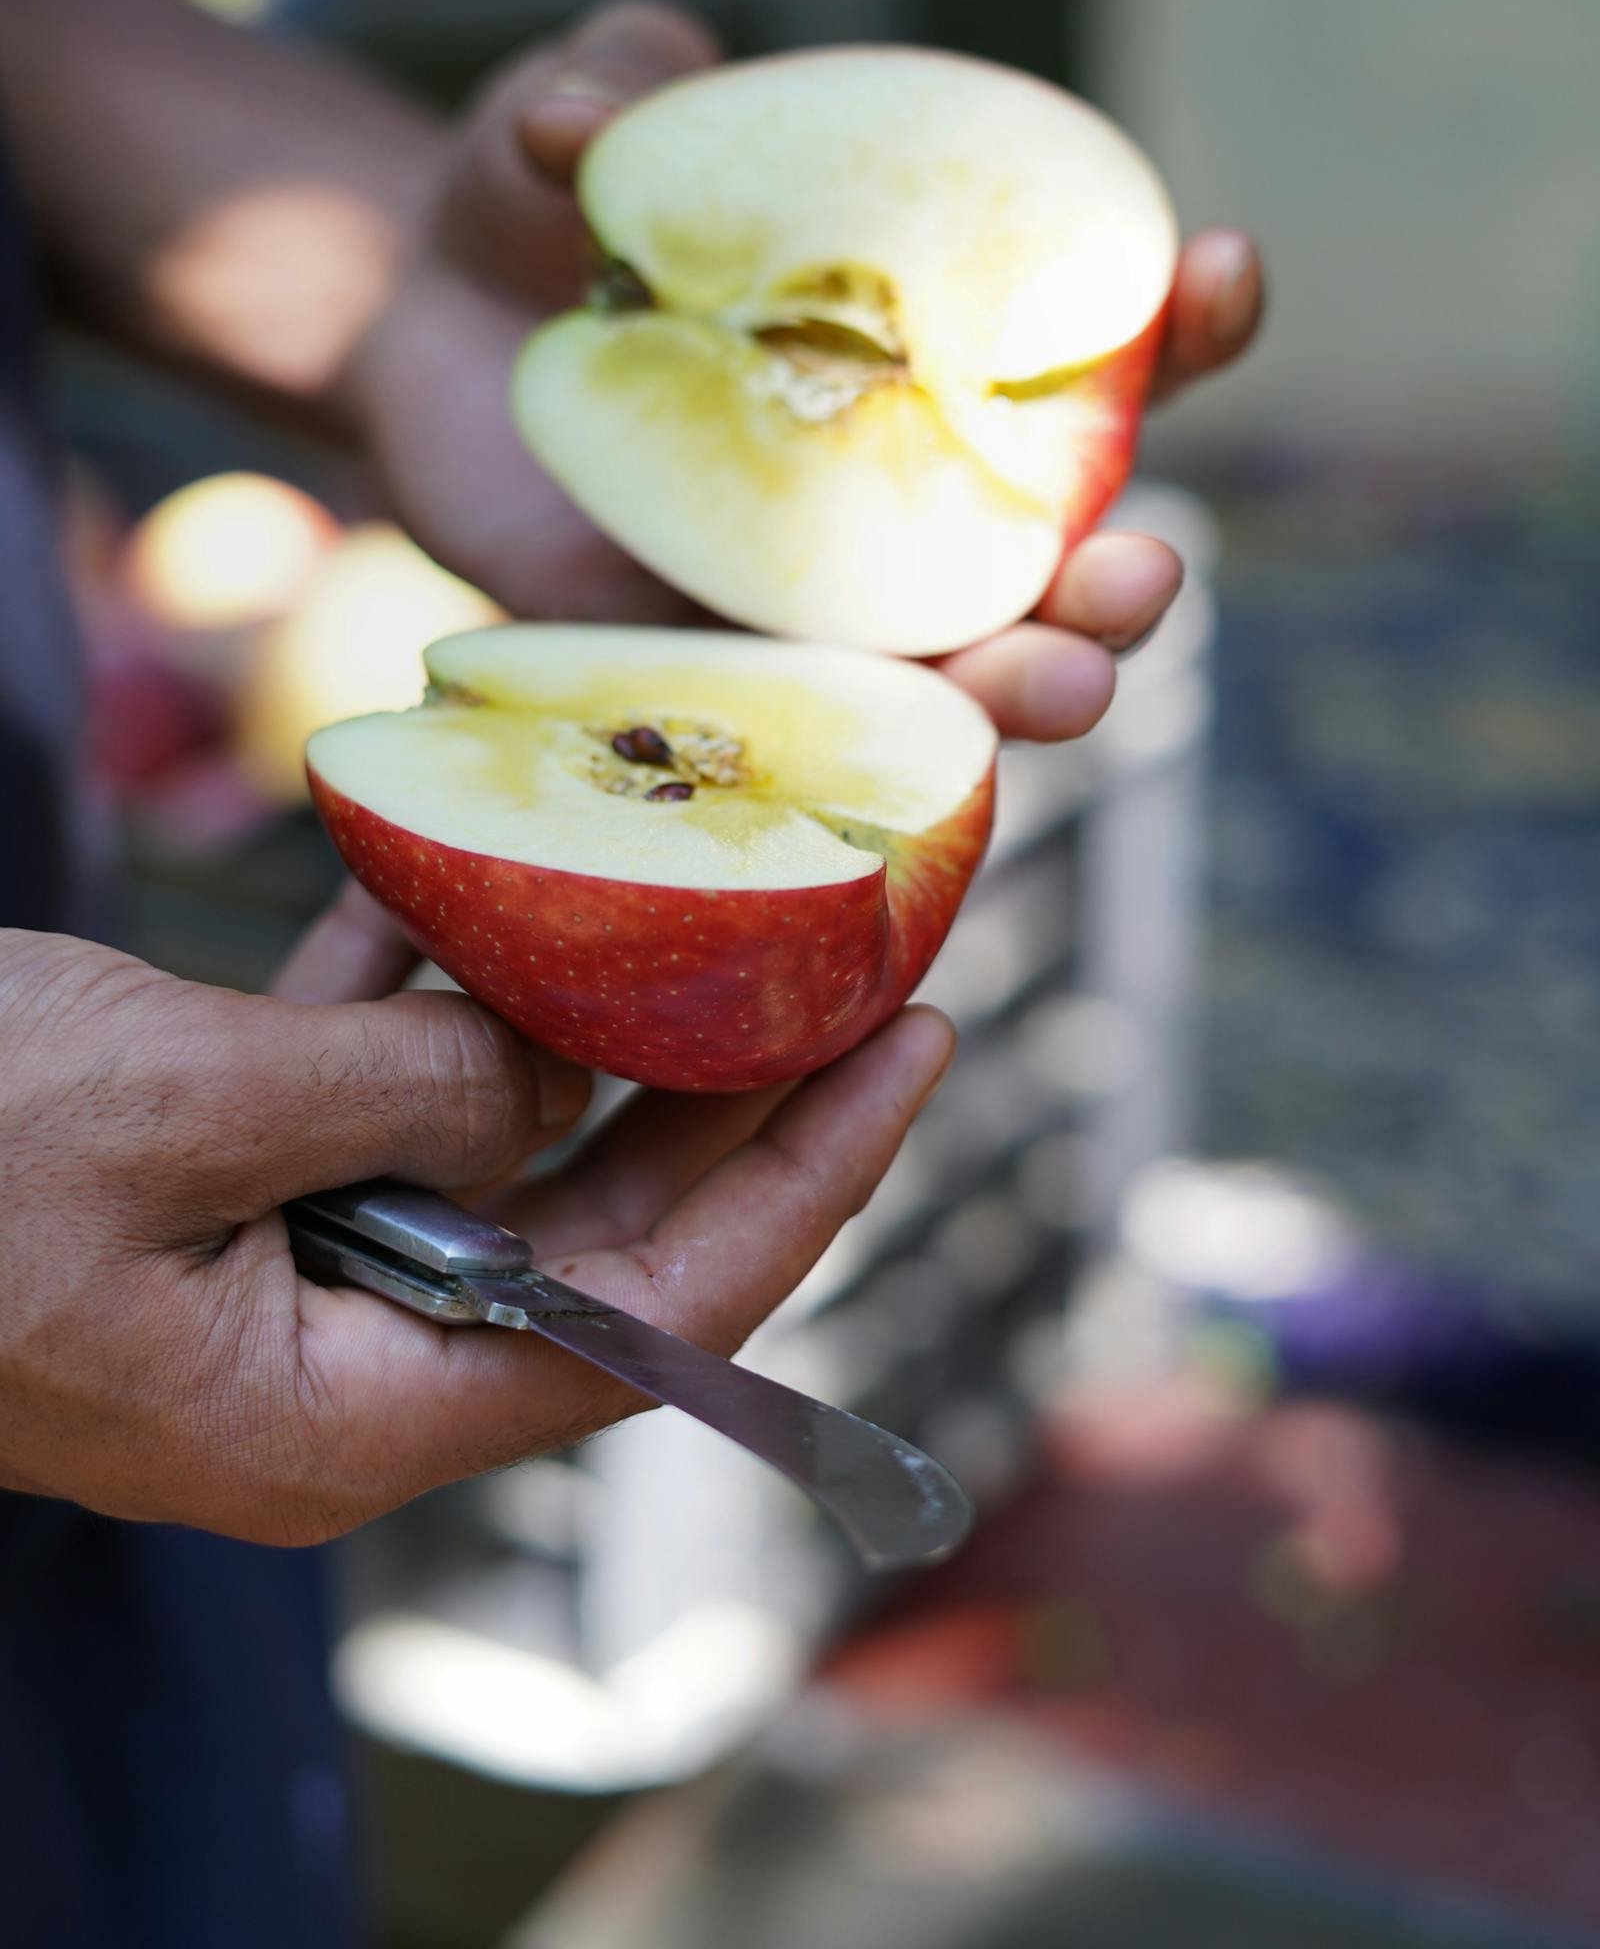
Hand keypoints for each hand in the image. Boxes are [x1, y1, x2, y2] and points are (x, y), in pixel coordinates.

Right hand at [0, 919, 949, 1542]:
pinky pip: (368, 1101)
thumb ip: (406, 1098)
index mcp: (338, 1415)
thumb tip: (566, 1073)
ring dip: (591, 1032)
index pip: (652, 1319)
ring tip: (716, 907)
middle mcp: (332, 1367)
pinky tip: (478, 893)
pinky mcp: (212, 1191)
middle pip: (603, 1238)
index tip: (919, 1050)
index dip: (807, 1183)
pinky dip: (425, 1002)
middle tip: (863, 959)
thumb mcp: (181, 1105)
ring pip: (496, 1157)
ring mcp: (272, 1279)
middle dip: (738, 1099)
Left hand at [349, 0, 1265, 739]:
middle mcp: (901, 478)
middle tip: (1146, 573)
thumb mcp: (582, 105)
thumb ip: (611, 83)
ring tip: (1070, 693)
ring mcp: (812, 591)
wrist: (414, 322)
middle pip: (1057, 545)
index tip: (1222, 272)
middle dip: (1126, 572)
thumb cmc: (537, 200)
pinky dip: (854, 756)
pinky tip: (894, 771)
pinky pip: (797, 731)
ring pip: (956, 668)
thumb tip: (572, 128)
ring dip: (1031, 691)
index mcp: (930, 334)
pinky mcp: (705, 667)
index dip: (1183, 317)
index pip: (1094, 340)